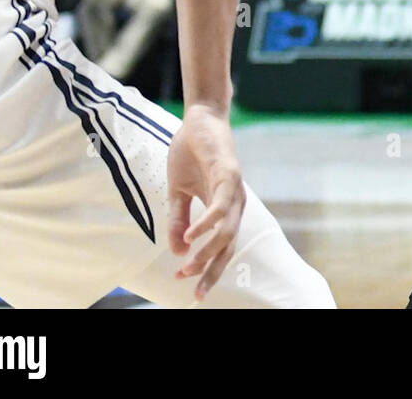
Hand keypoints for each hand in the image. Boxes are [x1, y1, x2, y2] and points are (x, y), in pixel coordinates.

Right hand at [167, 104, 245, 301]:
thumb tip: (177, 250)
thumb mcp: (178, 191)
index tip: (190, 289)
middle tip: (195, 292)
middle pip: (228, 245)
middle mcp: (234, 202)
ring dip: (206, 251)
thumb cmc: (191, 152)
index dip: (207, 268)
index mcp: (223, 208)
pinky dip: (207, 223)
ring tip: (187, 266)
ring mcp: (233, 189)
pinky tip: (191, 236)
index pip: (221, 246)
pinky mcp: (228, 174)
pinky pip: (221, 205)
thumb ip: (178, 220)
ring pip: (227, 230)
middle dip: (211, 270)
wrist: (200, 118)